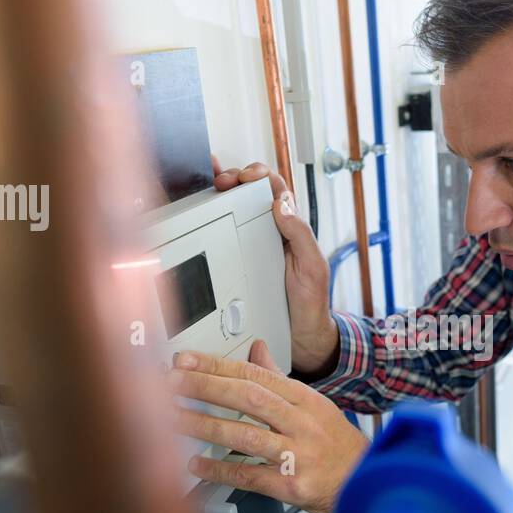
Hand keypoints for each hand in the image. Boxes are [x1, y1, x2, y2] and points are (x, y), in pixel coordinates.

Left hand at [169, 339, 368, 512]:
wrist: (367, 482)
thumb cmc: (337, 445)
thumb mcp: (314, 405)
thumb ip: (279, 379)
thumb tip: (257, 350)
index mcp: (305, 400)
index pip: (255, 375)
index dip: (216, 366)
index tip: (186, 361)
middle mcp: (302, 424)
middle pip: (248, 398)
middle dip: (205, 388)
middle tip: (172, 383)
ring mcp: (299, 455)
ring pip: (245, 435)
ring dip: (205, 426)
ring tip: (173, 420)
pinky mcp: (295, 486)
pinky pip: (252, 476)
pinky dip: (221, 470)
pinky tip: (198, 464)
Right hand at [212, 157, 338, 375]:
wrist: (299, 336)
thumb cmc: (310, 302)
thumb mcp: (312, 266)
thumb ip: (300, 234)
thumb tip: (281, 205)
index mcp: (292, 228)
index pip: (275, 189)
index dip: (260, 175)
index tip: (246, 177)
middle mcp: (272, 233)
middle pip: (250, 194)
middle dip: (234, 179)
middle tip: (220, 182)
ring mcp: (254, 247)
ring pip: (235, 211)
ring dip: (220, 195)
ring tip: (208, 187)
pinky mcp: (240, 263)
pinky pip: (225, 237)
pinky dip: (211, 222)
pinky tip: (200, 213)